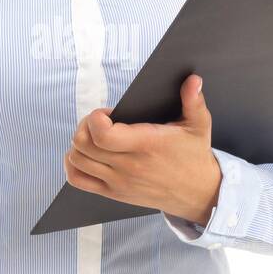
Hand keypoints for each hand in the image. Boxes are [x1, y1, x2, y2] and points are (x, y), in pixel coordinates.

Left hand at [64, 73, 222, 224]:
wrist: (198, 193)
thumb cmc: (194, 156)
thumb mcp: (199, 126)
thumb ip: (193, 101)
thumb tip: (193, 80)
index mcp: (146, 145)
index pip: (103, 134)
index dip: (96, 118)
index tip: (108, 112)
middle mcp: (129, 165)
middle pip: (83, 143)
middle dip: (85, 125)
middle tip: (100, 121)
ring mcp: (119, 181)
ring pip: (77, 160)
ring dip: (79, 144)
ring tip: (94, 136)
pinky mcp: (114, 192)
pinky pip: (78, 180)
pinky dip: (73, 165)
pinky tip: (85, 155)